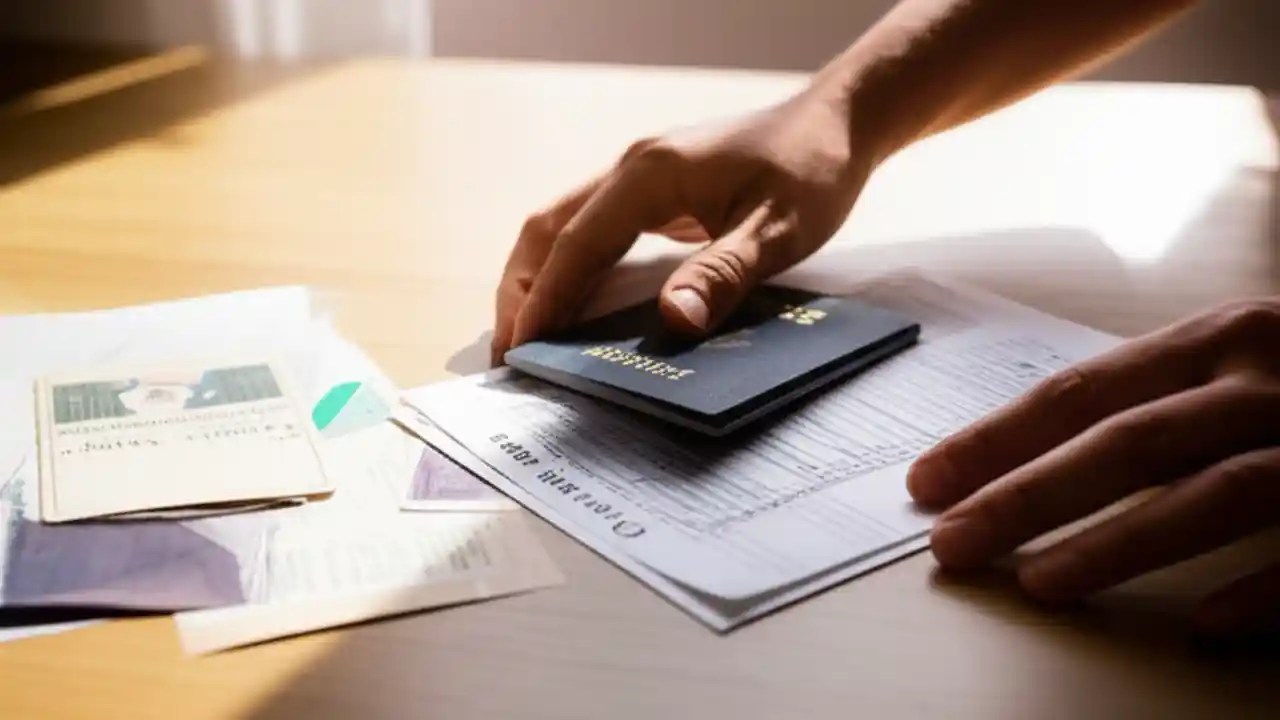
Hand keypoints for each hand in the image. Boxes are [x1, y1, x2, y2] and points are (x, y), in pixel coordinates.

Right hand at [492, 82, 882, 363]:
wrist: (835, 124)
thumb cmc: (812, 171)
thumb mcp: (779, 230)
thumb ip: (722, 273)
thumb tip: (671, 322)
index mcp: (650, 174)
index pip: (577, 242)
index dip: (546, 298)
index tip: (523, 349)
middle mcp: (630, 170)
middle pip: (548, 229)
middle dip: (522, 292)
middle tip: (510, 355)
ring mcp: (638, 178)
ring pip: (562, 227)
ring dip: (538, 280)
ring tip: (527, 339)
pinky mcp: (652, 191)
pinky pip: (592, 232)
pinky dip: (570, 270)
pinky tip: (573, 309)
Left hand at [908, 299, 1279, 635]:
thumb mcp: (1238, 362)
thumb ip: (1155, 398)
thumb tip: (1028, 455)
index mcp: (1219, 338)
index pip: (1082, 391)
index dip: (998, 437)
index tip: (925, 481)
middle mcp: (1269, 375)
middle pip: (1127, 441)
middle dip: (1028, 494)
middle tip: (951, 542)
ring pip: (1215, 494)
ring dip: (1121, 543)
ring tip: (1038, 584)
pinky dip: (1265, 588)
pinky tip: (1202, 628)